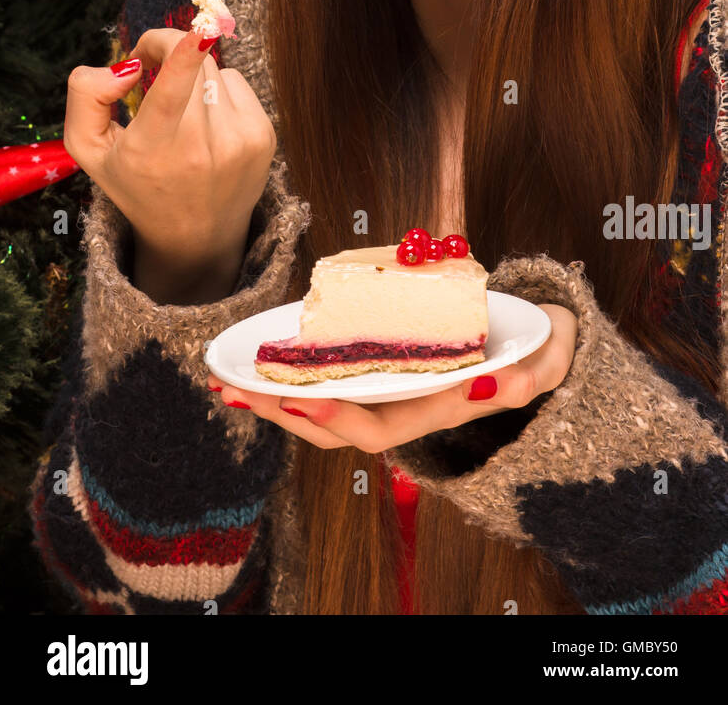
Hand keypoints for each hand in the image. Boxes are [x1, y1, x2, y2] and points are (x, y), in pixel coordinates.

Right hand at [63, 27, 277, 265]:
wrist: (196, 236)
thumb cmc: (136, 183)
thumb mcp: (89, 149)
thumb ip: (87, 96)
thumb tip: (128, 65)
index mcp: (154, 150)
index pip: (171, 94)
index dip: (184, 56)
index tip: (198, 31)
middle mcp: (202, 147)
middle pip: (193, 62)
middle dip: (167, 48)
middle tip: (146, 65)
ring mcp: (240, 142)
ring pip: (214, 69)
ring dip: (191, 74)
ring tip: (179, 110)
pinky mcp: (265, 136)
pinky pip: (236, 82)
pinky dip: (217, 91)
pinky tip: (206, 123)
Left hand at [208, 303, 577, 451]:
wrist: (538, 343)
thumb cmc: (538, 349)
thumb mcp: (545, 358)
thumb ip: (533, 373)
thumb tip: (506, 382)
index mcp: (436, 410)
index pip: (378, 427)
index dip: (335, 416)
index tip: (296, 397)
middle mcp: (405, 408)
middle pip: (334, 424)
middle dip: (281, 411)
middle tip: (233, 389)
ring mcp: (389, 392)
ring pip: (323, 408)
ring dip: (273, 400)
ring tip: (226, 384)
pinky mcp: (379, 370)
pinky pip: (328, 382)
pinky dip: (289, 378)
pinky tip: (254, 366)